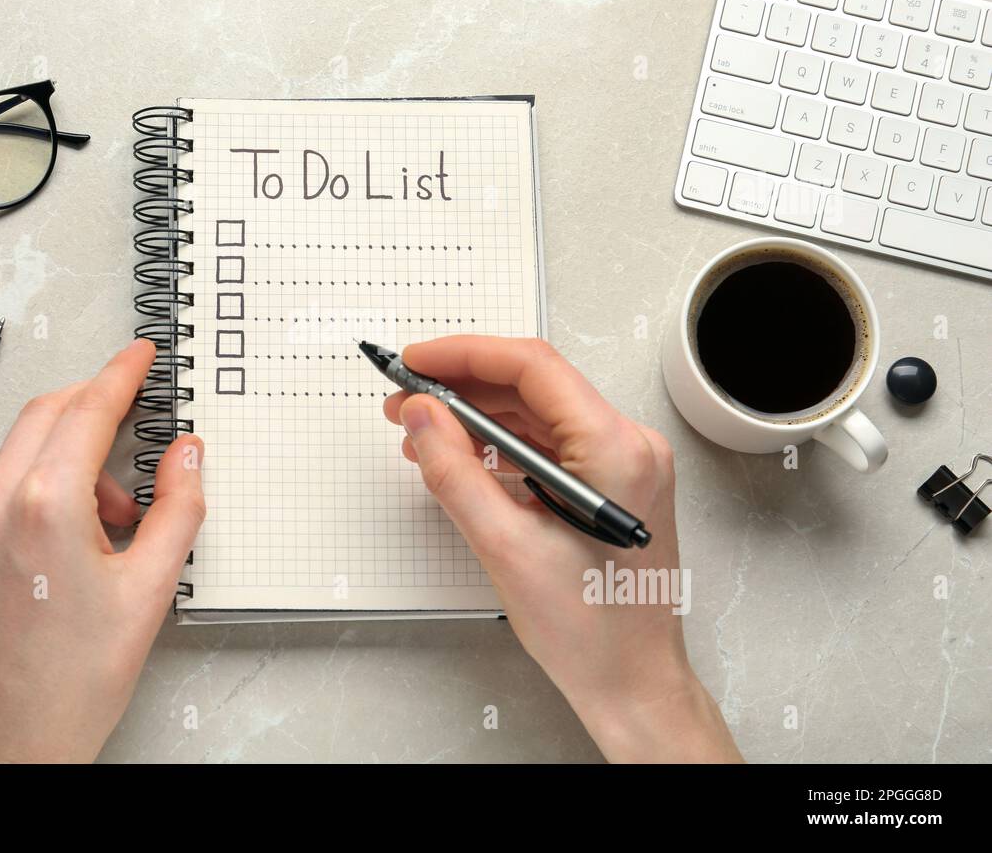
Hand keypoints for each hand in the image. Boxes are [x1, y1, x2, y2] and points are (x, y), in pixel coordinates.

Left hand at [0, 339, 204, 762]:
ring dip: (65, 459)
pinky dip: (30, 489)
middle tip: (133, 428)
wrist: (8, 740)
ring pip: (15, 451)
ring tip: (106, 521)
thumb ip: (178, 507)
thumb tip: (186, 452)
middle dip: (92, 408)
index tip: (138, 355)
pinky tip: (61, 537)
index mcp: (44, 508)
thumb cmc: (75, 679)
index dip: (119, 374)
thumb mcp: (151, 589)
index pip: (87, 410)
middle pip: (44, 415)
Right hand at [384, 336, 739, 761]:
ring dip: (477, 417)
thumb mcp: (504, 546)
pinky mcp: (611, 482)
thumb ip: (454, 471)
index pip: (533, 369)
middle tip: (405, 400)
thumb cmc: (590, 630)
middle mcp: (629, 445)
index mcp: (616, 450)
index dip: (466, 355)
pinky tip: (459, 456)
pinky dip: (501, 445)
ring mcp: (623, 463)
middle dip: (463, 388)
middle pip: (534, 386)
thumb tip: (420, 416)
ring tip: (420, 432)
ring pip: (538, 414)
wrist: (631, 682)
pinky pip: (549, 443)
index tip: (417, 362)